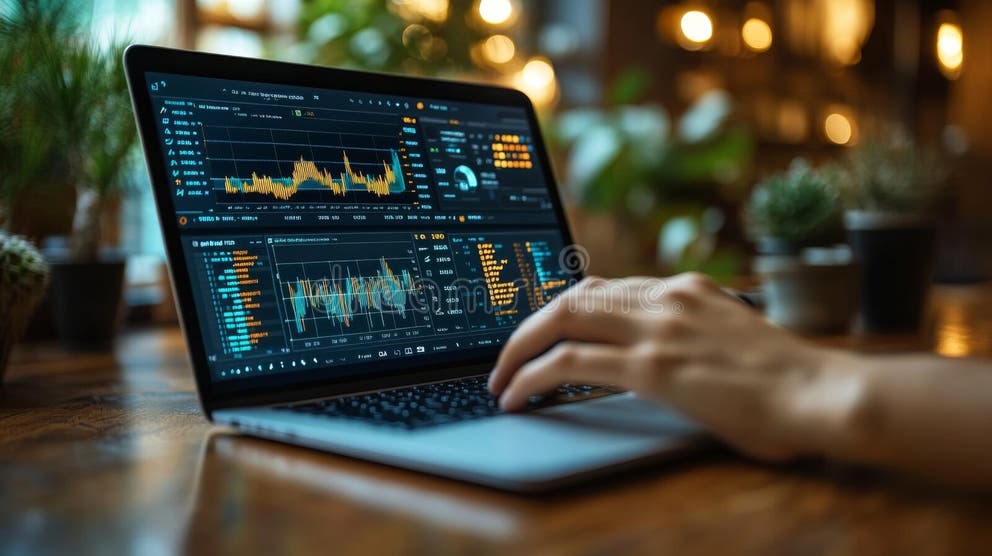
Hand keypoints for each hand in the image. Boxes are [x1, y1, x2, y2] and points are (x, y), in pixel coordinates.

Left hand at [488, 273, 864, 460]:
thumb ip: (692, 332)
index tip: (541, 330)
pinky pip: (570, 363)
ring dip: (519, 347)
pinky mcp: (653, 365)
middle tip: (506, 356)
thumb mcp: (733, 337)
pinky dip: (532, 376)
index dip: (563, 309)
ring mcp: (657, 327)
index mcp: (685, 288)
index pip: (605, 286)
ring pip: (561, 319)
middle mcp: (666, 296)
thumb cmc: (788, 380)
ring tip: (499, 378)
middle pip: (573, 295)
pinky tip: (516, 395)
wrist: (823, 393)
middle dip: (529, 325)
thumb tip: (660, 354)